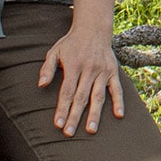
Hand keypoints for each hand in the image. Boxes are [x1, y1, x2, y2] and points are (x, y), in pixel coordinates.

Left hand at [38, 20, 124, 136]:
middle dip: (75, 116)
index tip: (58, 124)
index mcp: (74, 66)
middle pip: (81, 97)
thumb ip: (47, 68)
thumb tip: (41, 85)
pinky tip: (119, 115)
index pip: (67, 92)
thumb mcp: (54, 51)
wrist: (93, 28)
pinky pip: (117, 88)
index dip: (62, 109)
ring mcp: (102, 71)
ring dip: (95, 114)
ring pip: (98, 96)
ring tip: (91, 130)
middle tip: (69, 133)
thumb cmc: (71, 43)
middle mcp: (89, 69)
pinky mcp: (113, 71)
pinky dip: (119, 101)